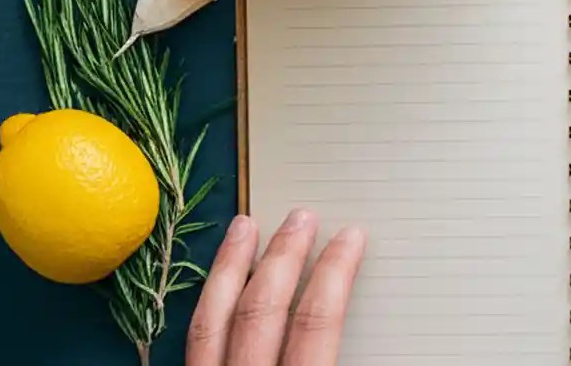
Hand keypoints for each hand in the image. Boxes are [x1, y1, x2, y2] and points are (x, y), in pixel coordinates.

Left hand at [186, 209, 365, 364]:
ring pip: (212, 321)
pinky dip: (208, 303)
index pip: (314, 322)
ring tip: (244, 226)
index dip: (334, 274)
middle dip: (283, 257)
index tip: (350, 238)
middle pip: (261, 310)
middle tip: (301, 218)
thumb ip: (353, 356)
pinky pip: (194, 339)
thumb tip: (376, 328)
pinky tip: (216, 283)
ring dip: (230, 267)